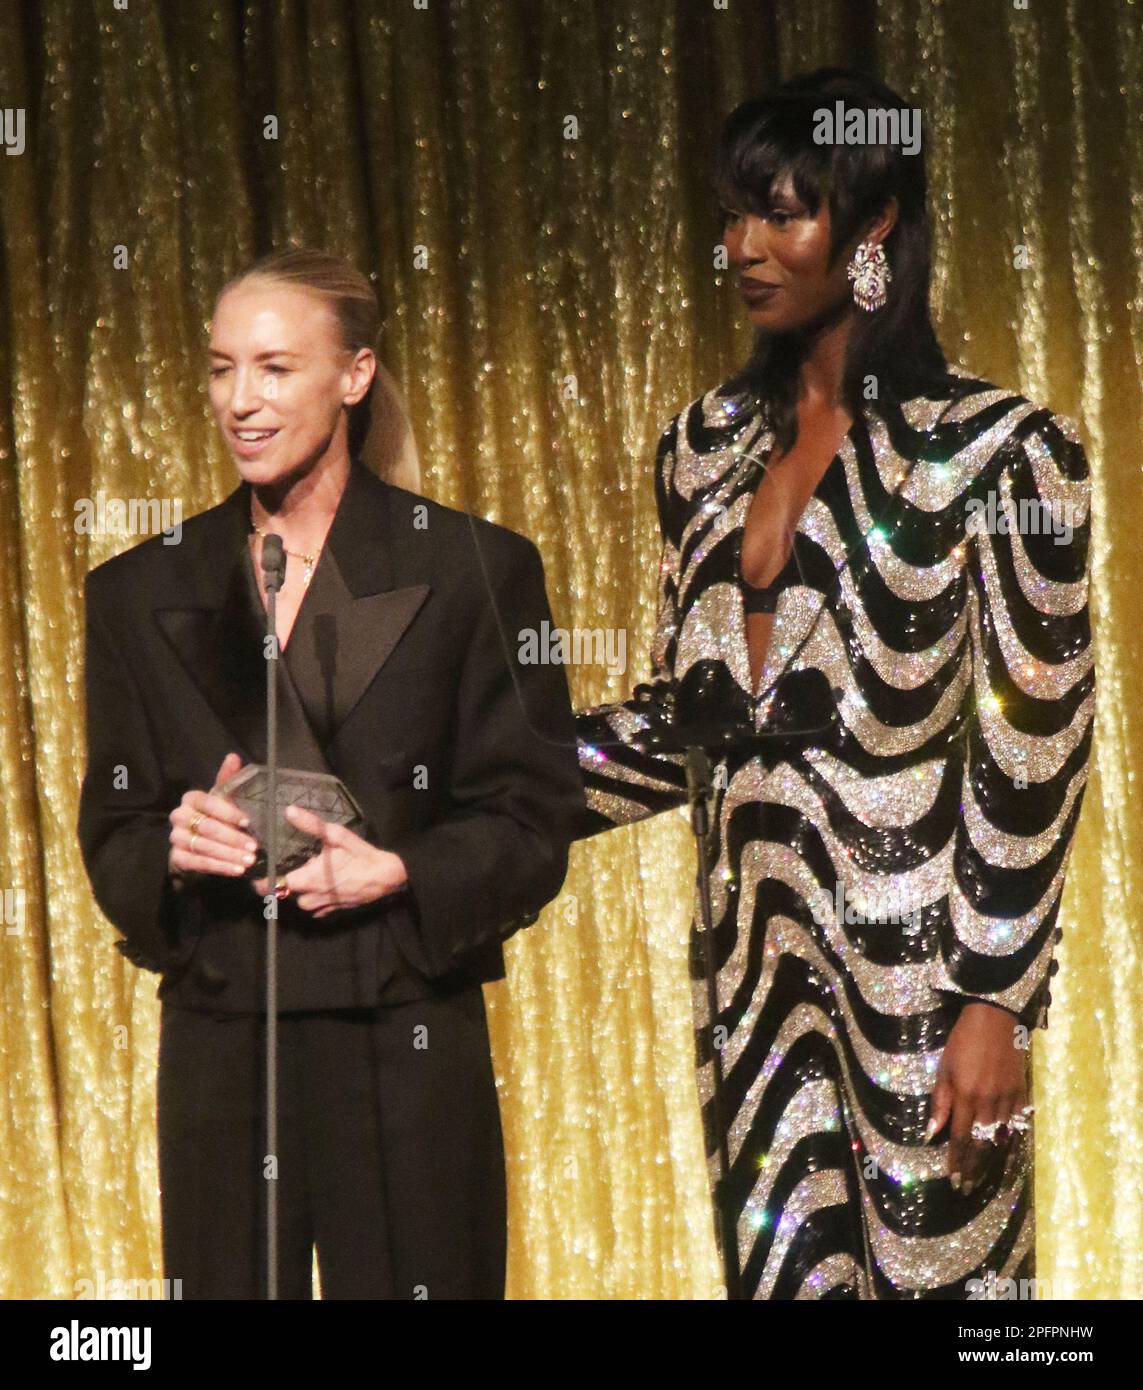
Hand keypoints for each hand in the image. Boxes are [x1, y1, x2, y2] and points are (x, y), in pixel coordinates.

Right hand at [168, 752, 259, 879]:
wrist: (196, 842)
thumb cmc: (215, 816)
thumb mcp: (223, 798)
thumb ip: (228, 779)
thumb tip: (233, 756)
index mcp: (191, 798)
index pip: (208, 802)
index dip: (228, 812)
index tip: (247, 821)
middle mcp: (179, 816)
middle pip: (207, 827)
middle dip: (232, 838)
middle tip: (253, 847)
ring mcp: (176, 838)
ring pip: (203, 846)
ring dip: (228, 855)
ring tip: (249, 860)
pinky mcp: (176, 858)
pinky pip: (197, 863)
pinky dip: (218, 867)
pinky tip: (236, 870)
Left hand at [252, 803, 408, 918]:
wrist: (385, 877)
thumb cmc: (359, 855)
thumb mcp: (336, 835)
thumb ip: (311, 825)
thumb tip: (289, 811)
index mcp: (307, 879)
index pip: (273, 886)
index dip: (262, 882)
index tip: (257, 875)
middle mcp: (311, 896)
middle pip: (286, 894)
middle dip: (285, 883)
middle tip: (289, 868)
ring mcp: (322, 906)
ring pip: (301, 902)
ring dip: (301, 890)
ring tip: (309, 875)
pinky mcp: (333, 910)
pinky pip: (315, 908)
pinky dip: (315, 898)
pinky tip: (323, 885)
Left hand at [927, 1001, 1028, 1193]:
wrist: (995, 1019)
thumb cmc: (962, 1041)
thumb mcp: (944, 1068)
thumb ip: (939, 1102)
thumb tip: (931, 1134)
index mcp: (966, 1097)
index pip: (961, 1138)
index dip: (957, 1161)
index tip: (953, 1181)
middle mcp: (988, 1103)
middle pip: (981, 1144)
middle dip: (973, 1168)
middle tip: (966, 1188)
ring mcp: (1008, 1100)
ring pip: (1000, 1138)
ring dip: (990, 1160)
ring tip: (982, 1177)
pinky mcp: (1021, 1093)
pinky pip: (1018, 1124)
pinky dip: (1011, 1141)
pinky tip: (1006, 1152)